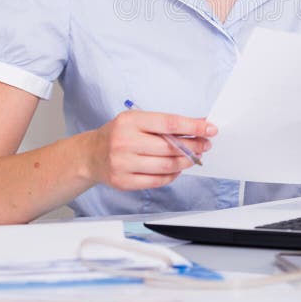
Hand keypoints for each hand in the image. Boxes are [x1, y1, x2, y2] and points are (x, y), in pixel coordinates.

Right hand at [87, 110, 216, 190]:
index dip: (193, 126)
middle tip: (205, 145)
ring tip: (193, 157)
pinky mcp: (124, 182)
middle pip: (170, 147)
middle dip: (194, 146)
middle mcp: (125, 142)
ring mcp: (123, 163)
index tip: (210, 128)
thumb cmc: (119, 134)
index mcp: (130, 121)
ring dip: (185, 162)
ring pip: (166, 166)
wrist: (90, 155)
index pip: (169, 123)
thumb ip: (166, 123)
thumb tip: (198, 123)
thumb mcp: (138, 119)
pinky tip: (177, 169)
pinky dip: (172, 176)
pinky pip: (157, 181)